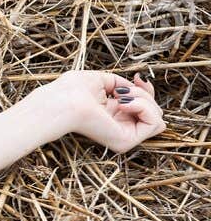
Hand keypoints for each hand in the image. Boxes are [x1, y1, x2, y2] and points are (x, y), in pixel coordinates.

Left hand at [33, 69, 165, 153]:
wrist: (63, 101)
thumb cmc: (73, 90)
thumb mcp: (101, 80)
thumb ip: (121, 84)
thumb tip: (138, 85)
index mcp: (113, 114)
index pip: (144, 106)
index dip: (146, 90)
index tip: (137, 78)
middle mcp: (120, 127)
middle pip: (154, 111)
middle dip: (145, 94)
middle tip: (122, 90)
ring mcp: (124, 136)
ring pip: (157, 117)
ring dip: (144, 99)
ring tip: (121, 97)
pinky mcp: (126, 141)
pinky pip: (154, 123)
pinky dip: (143, 107)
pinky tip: (123, 104)